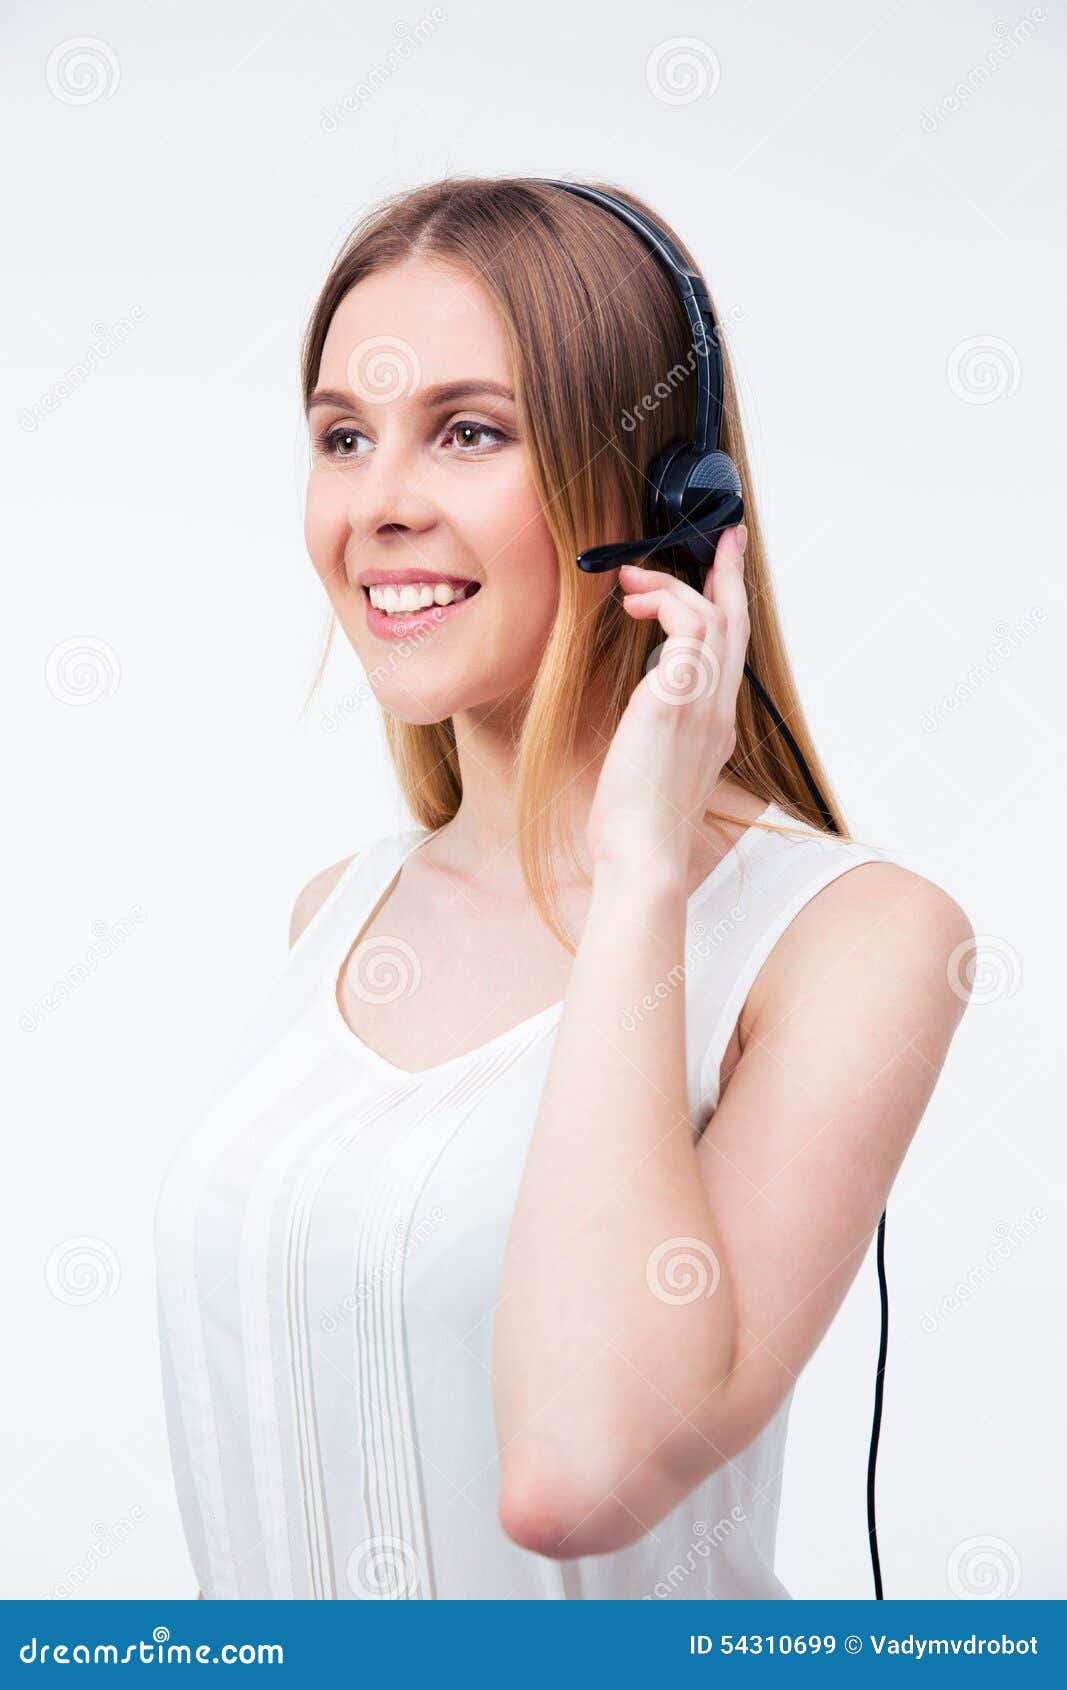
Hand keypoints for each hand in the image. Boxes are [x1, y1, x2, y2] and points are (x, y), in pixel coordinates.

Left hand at [586, 524, 749, 873]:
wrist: (643, 853)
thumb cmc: (635, 821)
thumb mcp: (650, 766)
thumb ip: (656, 731)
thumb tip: (643, 711)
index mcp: (715, 724)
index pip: (731, 651)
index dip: (729, 605)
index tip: (723, 570)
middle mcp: (719, 708)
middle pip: (737, 621)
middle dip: (730, 572)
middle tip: (723, 536)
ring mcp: (706, 701)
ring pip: (715, 614)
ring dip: (675, 585)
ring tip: (634, 581)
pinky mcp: (680, 697)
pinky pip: (689, 625)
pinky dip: (665, 602)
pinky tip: (634, 605)